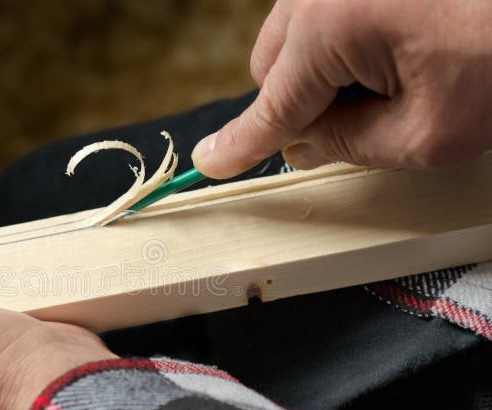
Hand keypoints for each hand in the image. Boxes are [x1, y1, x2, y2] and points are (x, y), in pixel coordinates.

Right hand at [192, 1, 491, 177]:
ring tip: (393, 74)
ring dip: (320, 71)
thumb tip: (304, 142)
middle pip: (271, 67)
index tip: (209, 164)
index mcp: (331, 28)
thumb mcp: (431, 132)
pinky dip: (341, 40)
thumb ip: (350, 146)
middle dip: (297, 104)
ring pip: (294, 37)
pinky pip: (323, 12)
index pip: (270, 106)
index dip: (240, 144)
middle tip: (353, 125)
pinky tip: (397, 44)